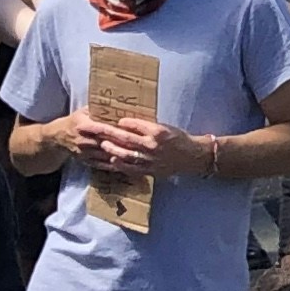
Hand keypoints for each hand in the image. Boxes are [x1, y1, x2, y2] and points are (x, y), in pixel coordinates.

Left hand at [77, 111, 205, 175]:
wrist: (192, 156)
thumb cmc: (179, 138)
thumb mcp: (165, 127)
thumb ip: (147, 127)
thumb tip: (127, 124)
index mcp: (157, 131)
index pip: (134, 125)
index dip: (121, 122)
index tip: (112, 120)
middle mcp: (152, 145)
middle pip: (126, 139)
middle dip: (108, 134)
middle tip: (96, 131)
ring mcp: (150, 159)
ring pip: (126, 154)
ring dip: (112, 149)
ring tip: (102, 145)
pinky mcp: (151, 170)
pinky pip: (132, 168)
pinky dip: (121, 164)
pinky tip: (113, 161)